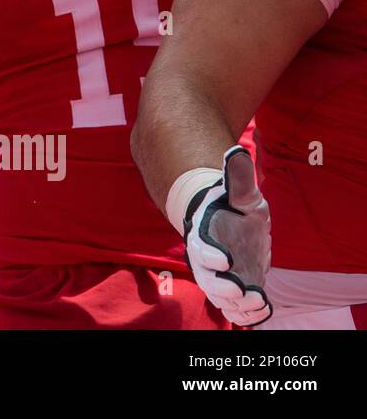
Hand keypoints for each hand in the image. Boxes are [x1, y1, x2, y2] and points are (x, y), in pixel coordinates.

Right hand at [183, 146, 272, 326]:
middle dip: (222, 289)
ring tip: (258, 301)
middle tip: (242, 290)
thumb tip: (236, 150)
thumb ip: (237, 176)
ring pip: (222, 300)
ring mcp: (222, 279)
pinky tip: (264, 310)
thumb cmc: (232, 206)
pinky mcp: (237, 291)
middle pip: (207, 281)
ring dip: (238, 305)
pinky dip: (249, 315)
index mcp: (204, 236)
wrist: (230, 225)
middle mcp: (209, 261)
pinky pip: (237, 310)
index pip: (201, 250)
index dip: (210, 257)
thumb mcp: (241, 192)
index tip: (226, 260)